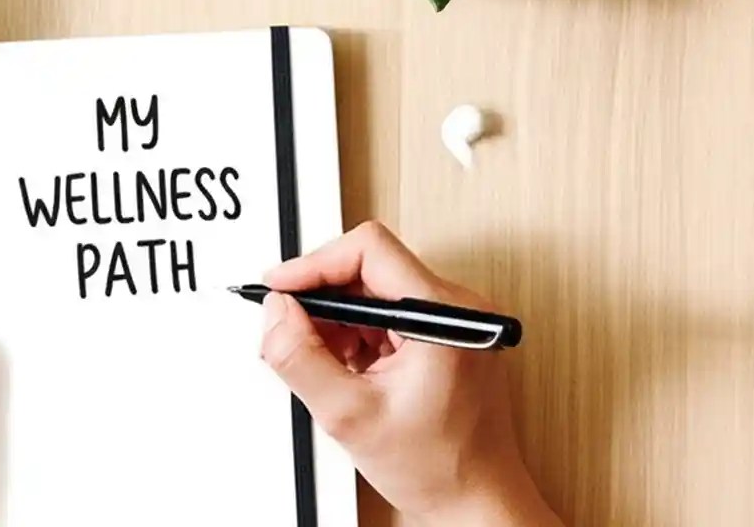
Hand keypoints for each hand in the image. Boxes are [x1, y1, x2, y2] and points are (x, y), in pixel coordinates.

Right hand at [260, 222, 561, 526]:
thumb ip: (301, 357)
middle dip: (320, 301)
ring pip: (372, 292)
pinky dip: (355, 337)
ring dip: (336, 322)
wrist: (477, 504)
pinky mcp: (443, 336)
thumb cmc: (441, 469)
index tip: (281, 287)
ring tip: (323, 366)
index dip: (314, 265)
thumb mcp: (349, 414)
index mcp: (445, 315)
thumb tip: (276, 312)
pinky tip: (346, 371)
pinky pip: (385, 315)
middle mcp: (456, 308)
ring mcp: (452, 321)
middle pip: (367, 269)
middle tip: (289, 334)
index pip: (369, 251)